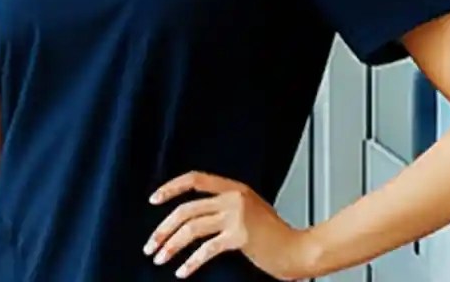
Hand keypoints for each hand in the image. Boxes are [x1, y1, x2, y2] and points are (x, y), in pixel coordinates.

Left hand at [142, 172, 317, 279]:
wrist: (299, 250)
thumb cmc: (275, 235)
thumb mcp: (249, 210)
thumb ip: (224, 206)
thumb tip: (190, 217)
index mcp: (234, 188)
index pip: (195, 179)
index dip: (171, 188)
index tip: (153, 200)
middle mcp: (233, 198)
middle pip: (186, 209)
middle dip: (163, 229)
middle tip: (150, 244)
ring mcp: (237, 216)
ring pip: (191, 228)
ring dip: (171, 245)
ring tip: (159, 258)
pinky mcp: (240, 236)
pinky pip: (206, 249)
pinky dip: (191, 262)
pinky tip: (182, 271)